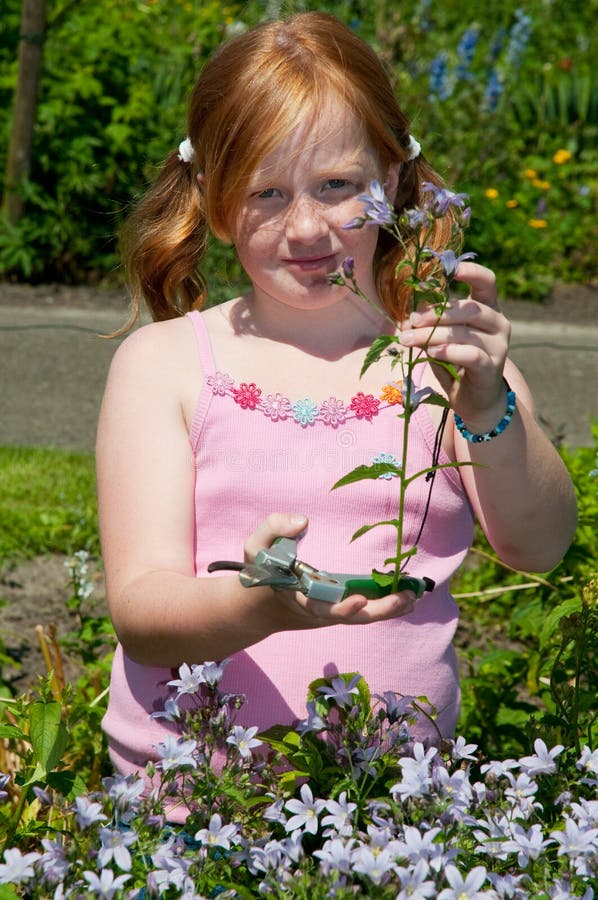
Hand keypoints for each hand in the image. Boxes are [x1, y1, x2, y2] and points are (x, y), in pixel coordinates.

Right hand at [244, 513, 416, 626]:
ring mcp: (329, 611)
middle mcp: (316, 609)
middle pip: (350, 617)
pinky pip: (364, 611)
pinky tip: (408, 597)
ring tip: (414, 596)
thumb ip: (274, 528)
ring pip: (361, 617)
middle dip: (379, 610)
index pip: (320, 608)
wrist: (260, 603)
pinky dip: (386, 606)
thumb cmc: (261, 570)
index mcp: (297, 597)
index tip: (359, 600)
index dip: (340, 607)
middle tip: (406, 598)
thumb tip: (303, 521)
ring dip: (388, 609)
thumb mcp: (256, 546)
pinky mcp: (338, 607)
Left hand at [399, 261, 510, 429]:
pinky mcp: (492, 367)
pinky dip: (448, 351)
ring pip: (465, 333)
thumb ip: (431, 323)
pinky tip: (430, 352)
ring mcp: (499, 345)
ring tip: (408, 339)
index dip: (470, 271)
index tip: (449, 268)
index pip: (486, 282)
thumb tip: (409, 314)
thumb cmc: (456, 363)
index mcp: (488, 308)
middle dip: (436, 313)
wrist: (475, 400)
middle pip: (469, 309)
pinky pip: (470, 354)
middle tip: (410, 321)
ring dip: (432, 335)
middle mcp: (498, 323)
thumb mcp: (440, 337)